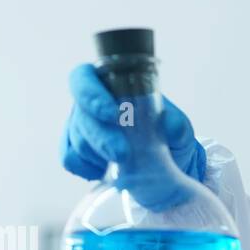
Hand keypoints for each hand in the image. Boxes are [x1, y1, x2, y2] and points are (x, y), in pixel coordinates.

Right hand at [60, 63, 207, 183]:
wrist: (166, 163)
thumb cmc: (167, 135)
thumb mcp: (178, 128)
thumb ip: (175, 123)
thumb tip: (169, 126)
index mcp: (107, 83)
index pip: (84, 78)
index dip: (92, 95)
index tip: (113, 114)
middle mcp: (89, 103)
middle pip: (81, 115)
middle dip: (101, 137)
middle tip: (122, 154)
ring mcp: (79, 127)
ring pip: (77, 139)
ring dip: (99, 155)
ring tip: (124, 163)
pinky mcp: (76, 151)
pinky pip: (71, 160)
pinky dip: (88, 168)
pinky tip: (106, 171)